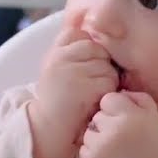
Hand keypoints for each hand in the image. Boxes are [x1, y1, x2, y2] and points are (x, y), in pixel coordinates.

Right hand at [29, 22, 118, 157]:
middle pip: (97, 48)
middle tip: (88, 84)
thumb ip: (70, 51)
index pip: (79, 34)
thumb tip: (91, 28)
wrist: (49, 128)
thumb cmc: (58, 100)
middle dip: (100, 64)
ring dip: (105, 80)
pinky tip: (93, 102)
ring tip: (90, 94)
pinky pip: (109, 81)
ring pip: (106, 66)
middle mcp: (60, 58)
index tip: (81, 66)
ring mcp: (72, 71)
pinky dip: (106, 93)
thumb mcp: (57, 69)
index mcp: (54, 52)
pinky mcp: (85, 86)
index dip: (86, 49)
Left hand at [79, 91, 157, 157]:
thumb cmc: (153, 147)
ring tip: (114, 148)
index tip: (125, 120)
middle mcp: (112, 129)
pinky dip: (92, 152)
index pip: (108, 99)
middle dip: (106, 123)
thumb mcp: (153, 116)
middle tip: (121, 136)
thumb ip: (137, 97)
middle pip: (97, 115)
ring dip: (98, 137)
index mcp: (130, 116)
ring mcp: (99, 146)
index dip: (116, 109)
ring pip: (89, 131)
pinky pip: (84, 148)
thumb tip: (119, 90)